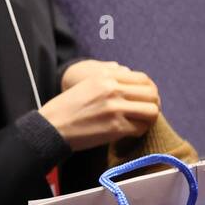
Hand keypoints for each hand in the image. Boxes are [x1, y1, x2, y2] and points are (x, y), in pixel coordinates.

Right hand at [39, 64, 160, 149]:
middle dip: (153, 104)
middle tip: (146, 112)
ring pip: (151, 111)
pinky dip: (139, 131)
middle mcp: (112, 89)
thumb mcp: (86, 84)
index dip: (149, 90)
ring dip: (149, 118)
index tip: (146, 98)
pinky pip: (141, 128)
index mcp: (105, 76)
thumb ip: (108, 78)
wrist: (51, 127)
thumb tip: (127, 73)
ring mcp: (115, 108)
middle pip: (151, 94)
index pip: (143, 78)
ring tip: (140, 123)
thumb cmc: (66, 108)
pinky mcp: (115, 127)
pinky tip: (130, 132)